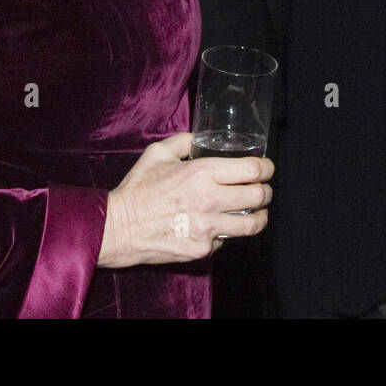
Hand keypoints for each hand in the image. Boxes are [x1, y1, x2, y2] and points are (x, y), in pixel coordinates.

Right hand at [97, 132, 273, 267]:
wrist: (118, 228)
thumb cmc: (138, 189)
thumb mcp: (158, 154)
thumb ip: (184, 141)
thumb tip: (201, 137)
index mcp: (202, 173)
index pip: (252, 170)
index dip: (266, 168)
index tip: (267, 169)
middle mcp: (210, 200)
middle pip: (259, 196)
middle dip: (265, 191)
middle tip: (263, 189)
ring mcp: (208, 227)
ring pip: (252, 224)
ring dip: (259, 215)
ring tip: (257, 211)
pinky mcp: (203, 249)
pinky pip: (226, 240)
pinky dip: (227, 233)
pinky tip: (220, 226)